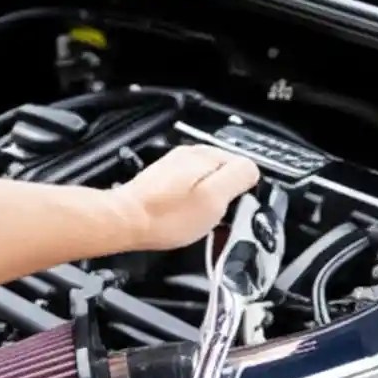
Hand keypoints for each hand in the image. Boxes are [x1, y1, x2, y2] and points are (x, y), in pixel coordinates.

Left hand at [114, 145, 260, 250]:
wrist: (125, 222)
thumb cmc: (167, 216)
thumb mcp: (214, 199)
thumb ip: (239, 178)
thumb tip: (252, 170)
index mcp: (206, 156)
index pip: (244, 166)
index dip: (243, 192)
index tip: (232, 210)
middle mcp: (190, 155)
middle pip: (226, 174)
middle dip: (225, 197)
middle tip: (214, 218)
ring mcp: (176, 166)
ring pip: (208, 182)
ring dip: (209, 201)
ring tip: (198, 219)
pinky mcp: (164, 179)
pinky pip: (191, 188)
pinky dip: (193, 203)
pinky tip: (184, 216)